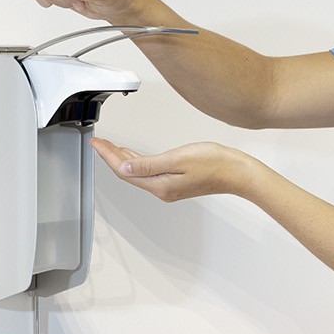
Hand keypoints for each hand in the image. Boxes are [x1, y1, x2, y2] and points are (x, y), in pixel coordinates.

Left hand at [89, 137, 256, 202]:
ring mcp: (169, 188)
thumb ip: (148, 165)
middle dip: (112, 157)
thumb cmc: (214, 163)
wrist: (236, 172)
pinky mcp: (176, 184)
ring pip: (138, 174)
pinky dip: (138, 163)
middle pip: (129, 174)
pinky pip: (149, 174)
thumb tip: (124, 168)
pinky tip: (136, 157)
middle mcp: (162, 190)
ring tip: (112, 148)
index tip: (97, 144)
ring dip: (124, 160)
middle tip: (100, 143)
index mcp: (159, 185)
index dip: (108, 156)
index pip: (125, 170)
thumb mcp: (178, 159)